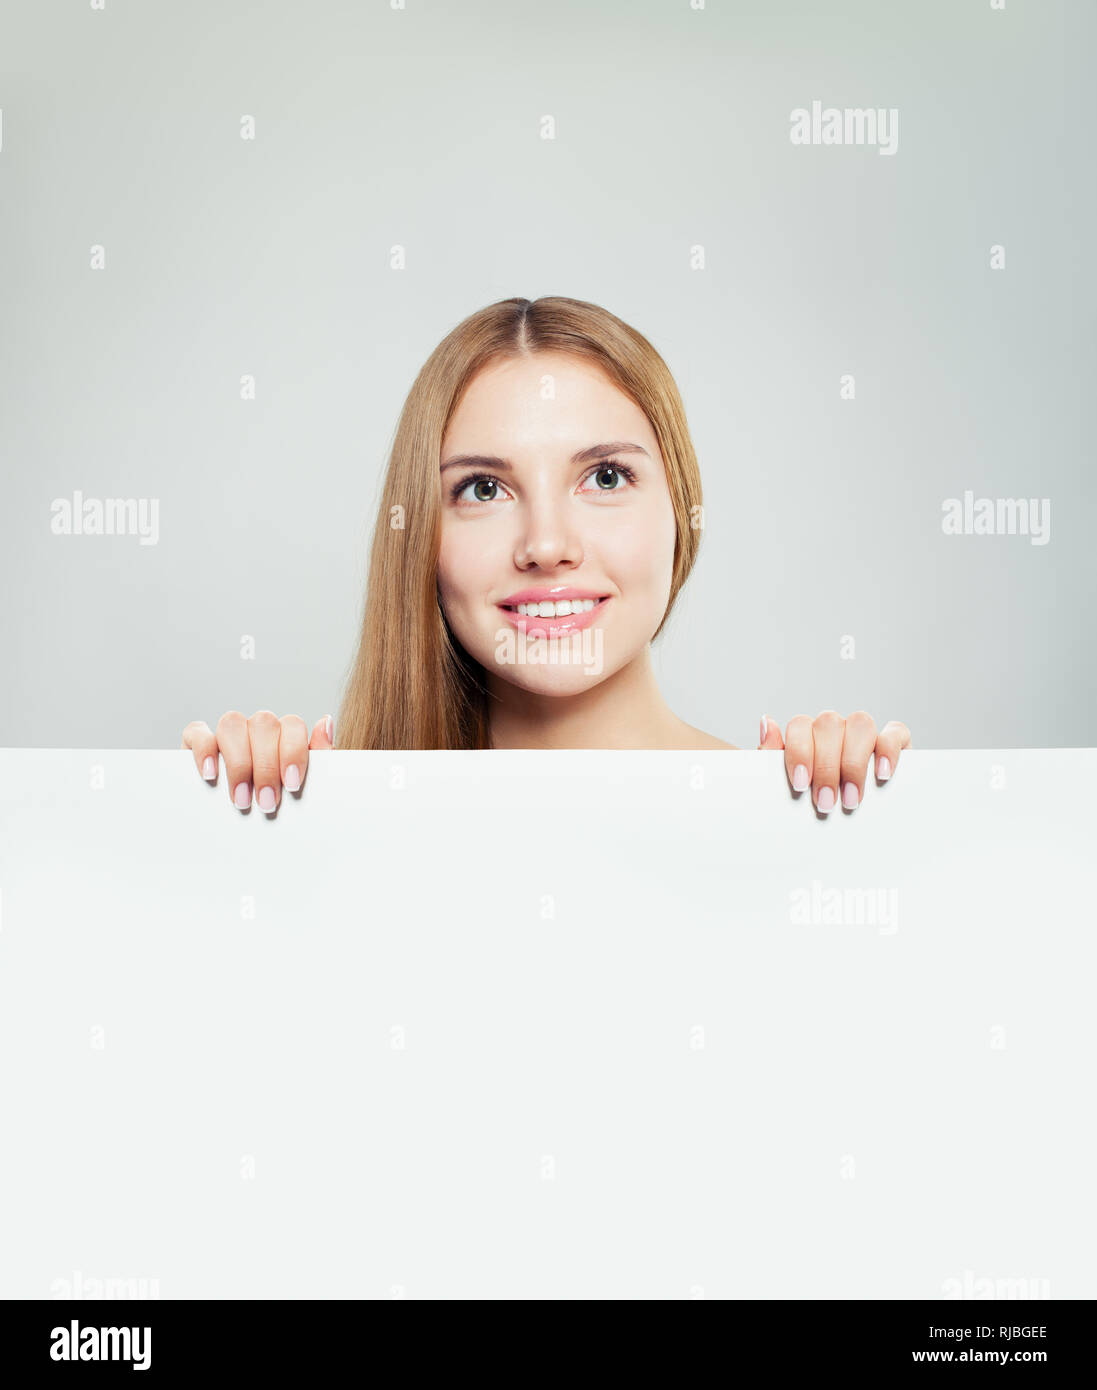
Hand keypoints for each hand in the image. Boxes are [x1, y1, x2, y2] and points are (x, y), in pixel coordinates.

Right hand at [181, 711, 334, 812]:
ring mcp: (228, 732)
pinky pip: (197, 731)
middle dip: (266, 766)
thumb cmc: (282, 802)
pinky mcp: (198, 742)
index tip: (292, 784)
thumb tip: (326, 723)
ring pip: (232, 723)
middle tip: (268, 802)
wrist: (246, 830)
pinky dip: (204, 750)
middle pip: (262, 723)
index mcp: (285, 734)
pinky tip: (211, 775)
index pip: (292, 724)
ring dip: (238, 762)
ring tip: (242, 799)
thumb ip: (320, 756)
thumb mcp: (306, 786)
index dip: (293, 752)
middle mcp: (257, 728)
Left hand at [757, 710, 910, 812]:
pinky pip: (895, 732)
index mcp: (807, 735)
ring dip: (854, 762)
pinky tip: (882, 774)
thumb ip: (772, 756)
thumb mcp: (787, 785)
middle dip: (826, 766)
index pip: (800, 725)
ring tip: (851, 798)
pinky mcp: (894, 742)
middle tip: (825, 803)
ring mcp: (864, 733)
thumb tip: (767, 723)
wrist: (844, 828)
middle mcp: (834, 729)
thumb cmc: (809, 801)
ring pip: (860, 723)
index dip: (799, 752)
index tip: (801, 785)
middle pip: (829, 724)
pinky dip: (888, 750)